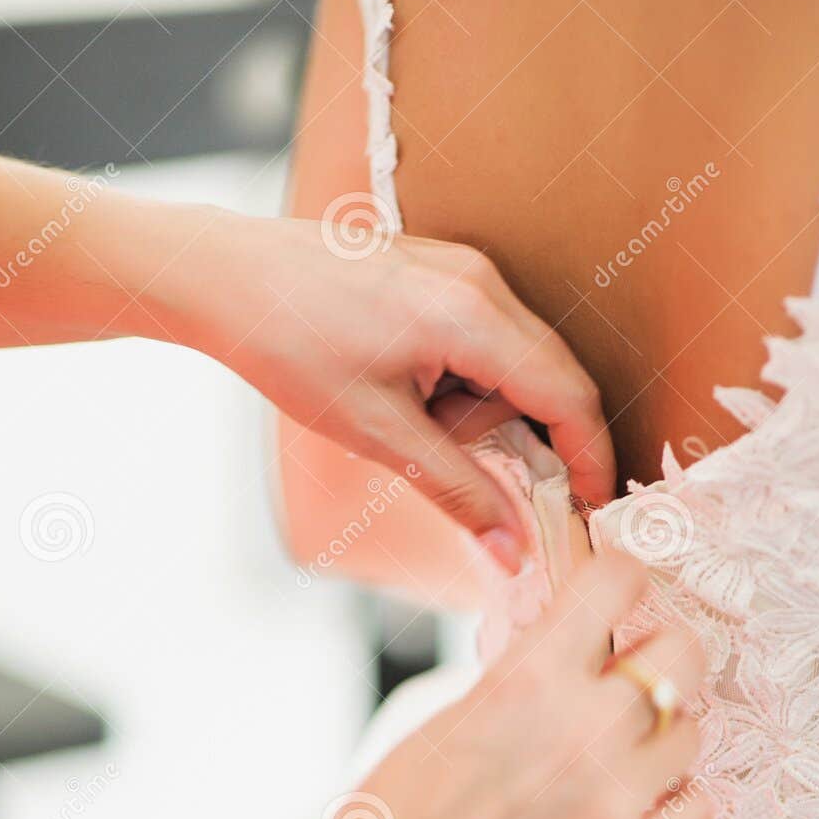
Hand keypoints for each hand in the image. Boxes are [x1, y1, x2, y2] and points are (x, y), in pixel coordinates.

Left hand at [172, 212, 614, 570]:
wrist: (226, 276)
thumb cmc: (290, 343)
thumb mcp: (379, 434)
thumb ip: (459, 492)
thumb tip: (513, 549)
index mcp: (472, 317)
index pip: (569, 395)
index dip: (591, 458)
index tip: (591, 506)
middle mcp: (481, 281)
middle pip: (548, 378)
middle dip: (521, 436)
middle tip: (460, 464)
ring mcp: (463, 269)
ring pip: (515, 362)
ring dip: (481, 409)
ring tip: (410, 418)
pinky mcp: (443, 271)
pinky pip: (485, 338)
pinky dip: (464, 381)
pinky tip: (409, 392)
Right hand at [303, 551, 712, 818]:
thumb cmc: (398, 816)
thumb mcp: (454, 712)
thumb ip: (529, 676)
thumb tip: (584, 645)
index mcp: (528, 680)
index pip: (618, 584)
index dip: (623, 582)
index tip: (621, 594)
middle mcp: (583, 733)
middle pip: (684, 655)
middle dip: (664, 654)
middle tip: (639, 674)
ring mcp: (613, 804)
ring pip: (693, 733)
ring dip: (665, 734)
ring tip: (627, 752)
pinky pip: (699, 810)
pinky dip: (678, 800)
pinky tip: (645, 802)